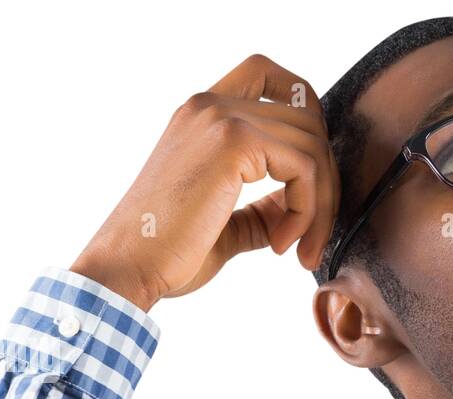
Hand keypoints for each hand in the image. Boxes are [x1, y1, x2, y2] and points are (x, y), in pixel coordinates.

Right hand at [70, 54, 338, 310]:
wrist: (128, 267)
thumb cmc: (167, 253)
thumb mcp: (226, 223)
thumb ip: (263, 208)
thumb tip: (301, 206)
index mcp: (201, 116)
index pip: (268, 76)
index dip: (305, 113)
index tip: (308, 175)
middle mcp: (210, 106)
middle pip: (306, 118)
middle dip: (324, 182)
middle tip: (312, 237)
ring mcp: (220, 118)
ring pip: (312, 146)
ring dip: (320, 206)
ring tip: (297, 248)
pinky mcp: (232, 142)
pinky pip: (304, 168)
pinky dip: (307, 212)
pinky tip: (278, 245)